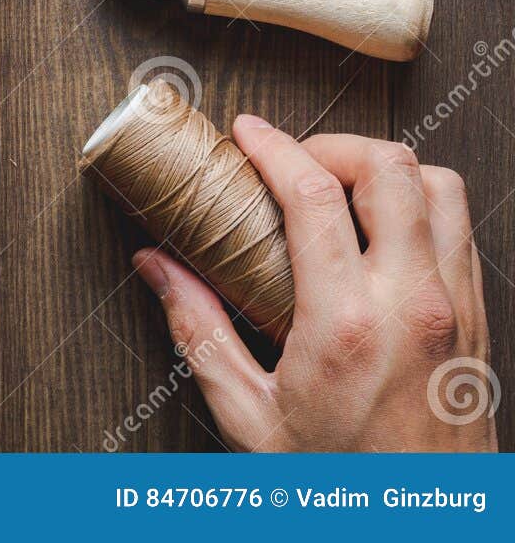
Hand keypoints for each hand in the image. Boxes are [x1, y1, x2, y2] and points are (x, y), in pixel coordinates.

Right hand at [134, 115, 495, 451]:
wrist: (419, 527)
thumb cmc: (340, 484)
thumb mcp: (250, 416)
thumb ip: (199, 331)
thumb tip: (157, 267)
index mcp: (347, 324)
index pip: (314, 194)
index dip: (274, 146)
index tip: (248, 133)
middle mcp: (414, 305)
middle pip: (391, 167)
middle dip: (334, 144)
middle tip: (295, 159)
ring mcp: (457, 309)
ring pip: (441, 185)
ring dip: (388, 169)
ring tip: (341, 186)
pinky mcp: (479, 321)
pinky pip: (461, 229)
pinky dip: (420, 206)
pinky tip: (379, 231)